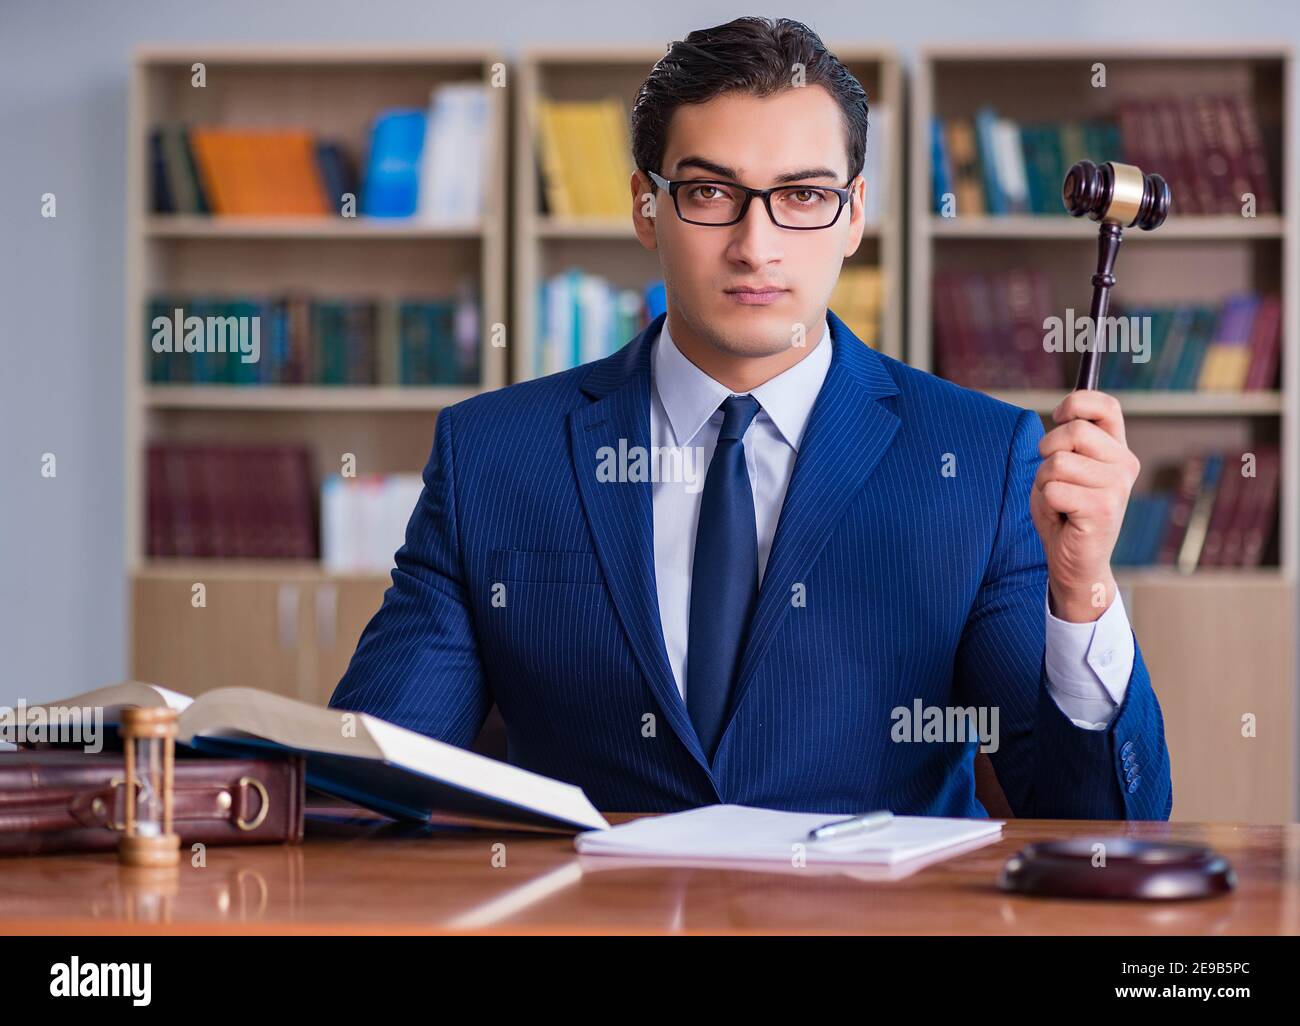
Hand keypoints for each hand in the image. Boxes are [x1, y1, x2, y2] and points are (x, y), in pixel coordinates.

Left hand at [1030, 390, 1139, 622]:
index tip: (1057, 416)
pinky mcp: (1101, 508)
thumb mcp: (1066, 469)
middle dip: (1047, 450)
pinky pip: (1054, 490)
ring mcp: (1116, 487)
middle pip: (1074, 431)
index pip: (1106, 406)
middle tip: (1050, 476)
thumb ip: (1068, 443)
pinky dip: (1045, 503)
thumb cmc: (1065, 512)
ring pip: (1058, 462)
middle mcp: (1124, 465)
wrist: (1076, 562)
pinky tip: (1060, 517)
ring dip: (1044, 482)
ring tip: (1058, 501)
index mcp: (1117, 450)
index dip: (1076, 402)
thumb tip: (1064, 414)